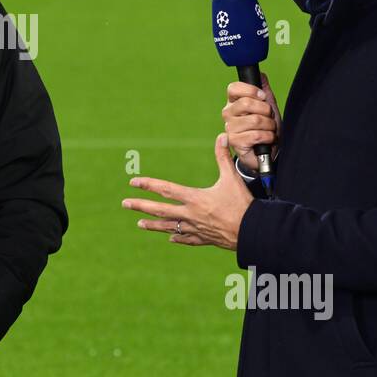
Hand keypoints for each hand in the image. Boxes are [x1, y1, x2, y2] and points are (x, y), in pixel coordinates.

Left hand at [121, 134, 253, 250]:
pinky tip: (170, 237)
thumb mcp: (231, 178)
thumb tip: (222, 136)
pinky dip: (177, 237)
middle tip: (125, 204)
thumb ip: (223, 158)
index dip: (148, 184)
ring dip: (153, 225)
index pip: (166, 189)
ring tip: (139, 223)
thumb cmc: (242, 204)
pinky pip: (186, 239)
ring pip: (169, 227)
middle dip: (141, 206)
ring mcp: (195, 229)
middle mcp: (190, 214)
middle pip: (160, 210)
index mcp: (194, 198)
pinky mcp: (204, 239)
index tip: (133, 182)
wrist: (252, 231)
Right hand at [222, 72, 281, 173]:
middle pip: (246, 103)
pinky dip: (267, 137)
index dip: (250, 90)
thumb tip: (260, 74)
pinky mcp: (235, 142)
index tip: (263, 97)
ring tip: (269, 130)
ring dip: (269, 126)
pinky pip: (255, 135)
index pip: (233, 88)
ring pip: (254, 120)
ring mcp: (230, 128)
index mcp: (234, 102)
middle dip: (266, 111)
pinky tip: (267, 139)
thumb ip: (264, 90)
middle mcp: (228, 114)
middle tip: (269, 118)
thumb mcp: (268, 106)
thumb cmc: (267, 127)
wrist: (270, 150)